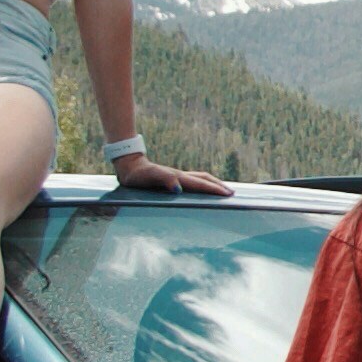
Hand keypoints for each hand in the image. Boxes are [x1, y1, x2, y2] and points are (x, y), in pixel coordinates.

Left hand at [110, 150, 229, 196]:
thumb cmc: (138, 175)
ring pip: (200, 178)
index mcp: (178, 177)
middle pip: (205, 178)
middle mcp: (180, 176)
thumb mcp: (149, 178)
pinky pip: (193, 181)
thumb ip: (164, 180)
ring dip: (213, 184)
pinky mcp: (172, 179)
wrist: (129, 166)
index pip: (201, 184)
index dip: (215, 189)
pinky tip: (202, 190)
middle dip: (219, 186)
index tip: (228, 194)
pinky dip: (203, 184)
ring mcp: (177, 176)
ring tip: (223, 190)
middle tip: (232, 193)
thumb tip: (179, 189)